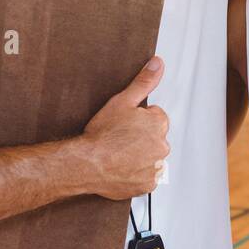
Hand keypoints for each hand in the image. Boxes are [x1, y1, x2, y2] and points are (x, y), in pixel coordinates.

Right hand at [72, 56, 169, 199]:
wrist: (86, 164)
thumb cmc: (102, 135)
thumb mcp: (122, 101)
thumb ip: (144, 82)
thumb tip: (157, 64)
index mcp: (158, 124)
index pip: (155, 117)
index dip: (138, 120)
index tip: (124, 125)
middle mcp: (162, 146)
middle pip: (154, 138)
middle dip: (140, 138)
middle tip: (119, 140)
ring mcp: (155, 167)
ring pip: (150, 158)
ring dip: (139, 156)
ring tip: (118, 155)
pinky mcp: (147, 184)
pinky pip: (145, 177)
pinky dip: (136, 174)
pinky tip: (121, 168)